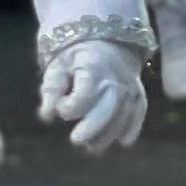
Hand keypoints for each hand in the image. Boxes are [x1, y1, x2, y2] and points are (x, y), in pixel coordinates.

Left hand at [39, 40, 146, 156]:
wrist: (105, 38)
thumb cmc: (76, 55)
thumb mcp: (58, 65)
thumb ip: (51, 89)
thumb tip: (47, 116)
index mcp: (93, 66)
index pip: (84, 94)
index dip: (69, 106)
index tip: (61, 108)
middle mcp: (115, 77)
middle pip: (109, 107)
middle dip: (93, 128)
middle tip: (76, 140)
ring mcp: (130, 85)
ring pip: (123, 114)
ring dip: (109, 134)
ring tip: (92, 147)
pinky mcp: (138, 92)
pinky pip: (139, 112)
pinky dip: (131, 128)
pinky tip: (122, 141)